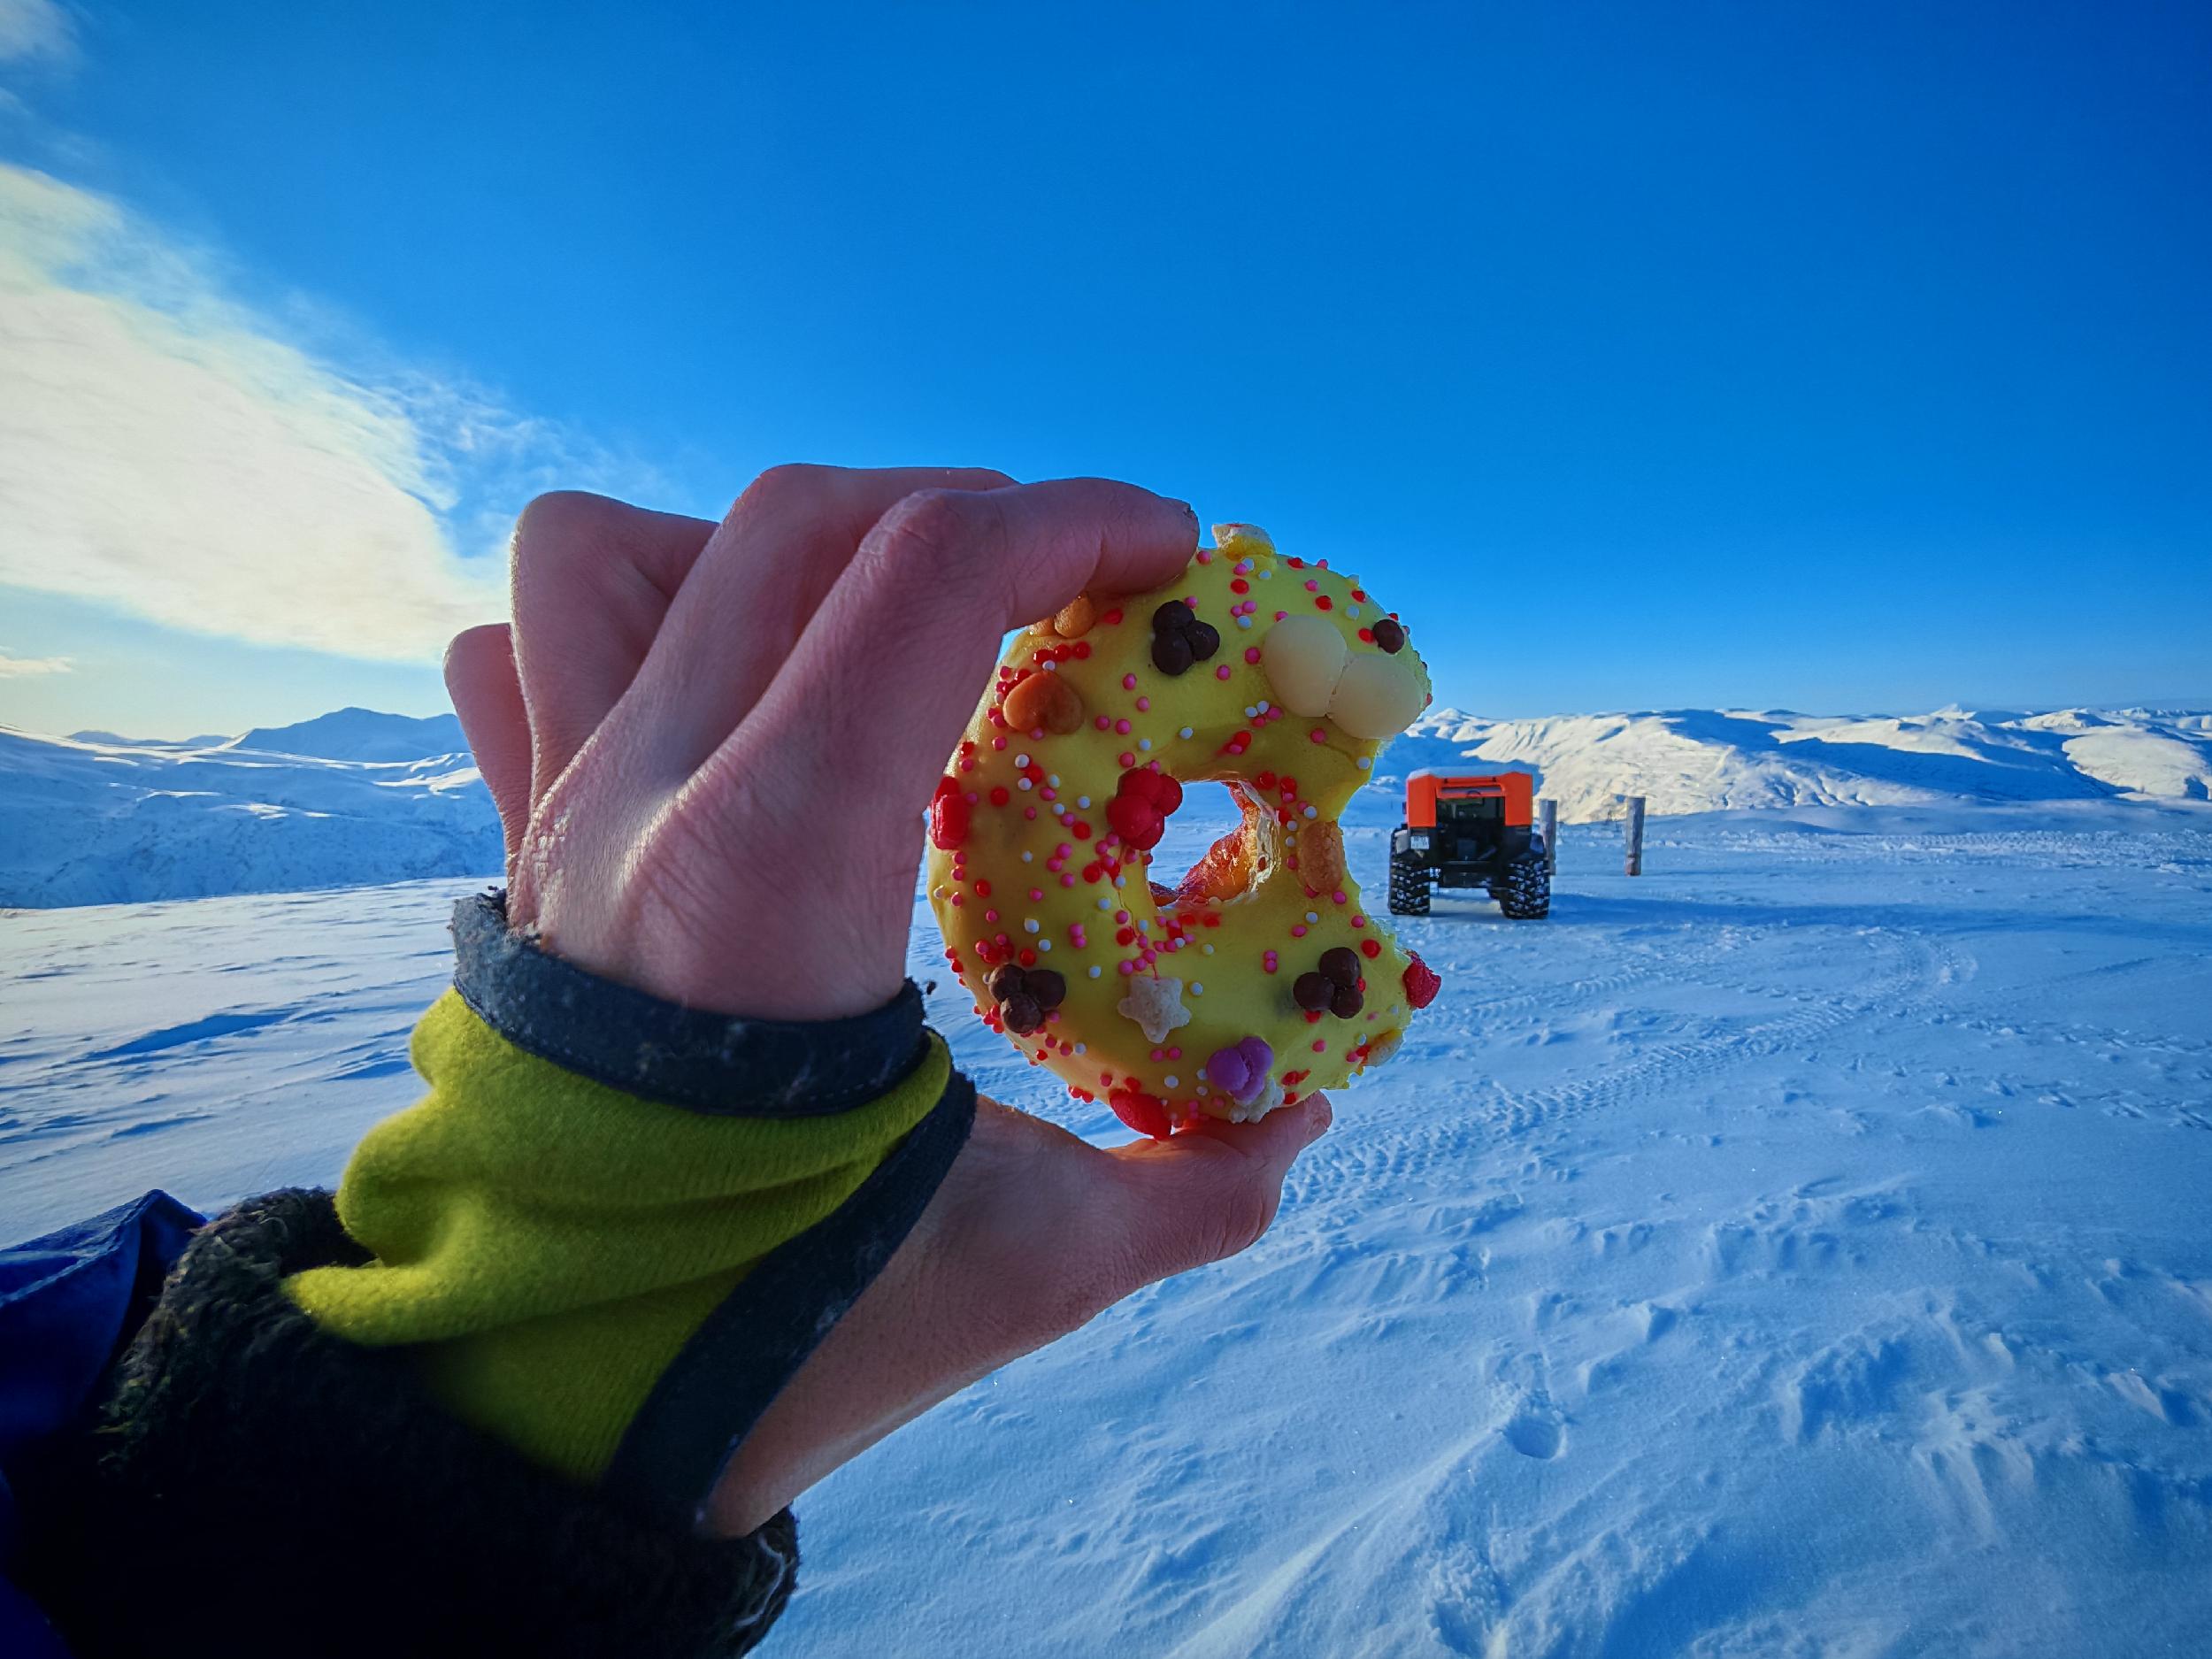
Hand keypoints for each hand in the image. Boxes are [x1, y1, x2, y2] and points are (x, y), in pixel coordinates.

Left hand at [444, 467, 1333, 1533]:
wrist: (552, 1402)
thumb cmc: (780, 1333)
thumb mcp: (1021, 1267)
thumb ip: (1188, 1194)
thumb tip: (1300, 1124)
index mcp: (778, 877)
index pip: (926, 582)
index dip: (1077, 524)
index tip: (1173, 557)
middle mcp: (649, 804)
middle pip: (804, 525)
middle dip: (975, 511)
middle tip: (1076, 594)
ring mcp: (562, 815)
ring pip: (611, 549)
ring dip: (771, 543)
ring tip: (879, 618)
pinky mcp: (520, 846)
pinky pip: (518, 655)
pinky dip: (628, 618)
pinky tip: (737, 685)